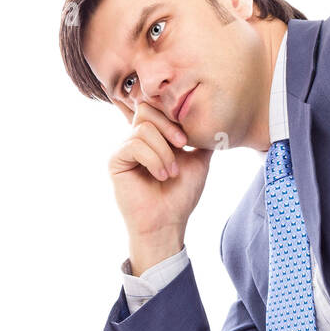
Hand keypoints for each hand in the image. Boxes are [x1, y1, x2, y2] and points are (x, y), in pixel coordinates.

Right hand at [108, 98, 211, 259]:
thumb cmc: (180, 197)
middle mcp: (136, 139)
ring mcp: (124, 149)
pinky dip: (153, 159)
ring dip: (164, 152)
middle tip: (183, 147)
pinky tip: (161, 176)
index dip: (173, 117)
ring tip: (172, 173)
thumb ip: (201, 140)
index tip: (188, 140)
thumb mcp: (198, 162)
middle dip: (168, 127)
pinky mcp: (115, 160)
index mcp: (153, 137)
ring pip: (143, 129)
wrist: (167, 223)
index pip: (157, 107)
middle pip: (146, 110)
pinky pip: (133, 145)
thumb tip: (214, 123)